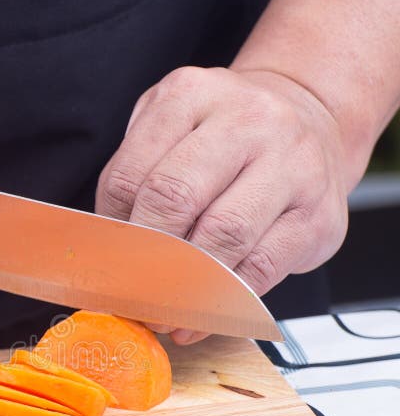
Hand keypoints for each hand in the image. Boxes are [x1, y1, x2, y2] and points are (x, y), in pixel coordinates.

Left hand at [95, 66, 348, 342]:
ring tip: (159, 314)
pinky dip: (223, 301)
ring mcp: (291, 166)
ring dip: (182, 286)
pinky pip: (261, 267)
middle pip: (174, 199)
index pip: (129, 176)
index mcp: (191, 97)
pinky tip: (198, 318)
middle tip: (125, 296)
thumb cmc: (226, 136)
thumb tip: (99, 252)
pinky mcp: (317, 215)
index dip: (108, 233)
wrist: (315, 118)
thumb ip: (134, 177)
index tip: (99, 269)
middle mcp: (247, 122)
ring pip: (222, 237)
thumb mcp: (171, 128)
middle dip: (142, 259)